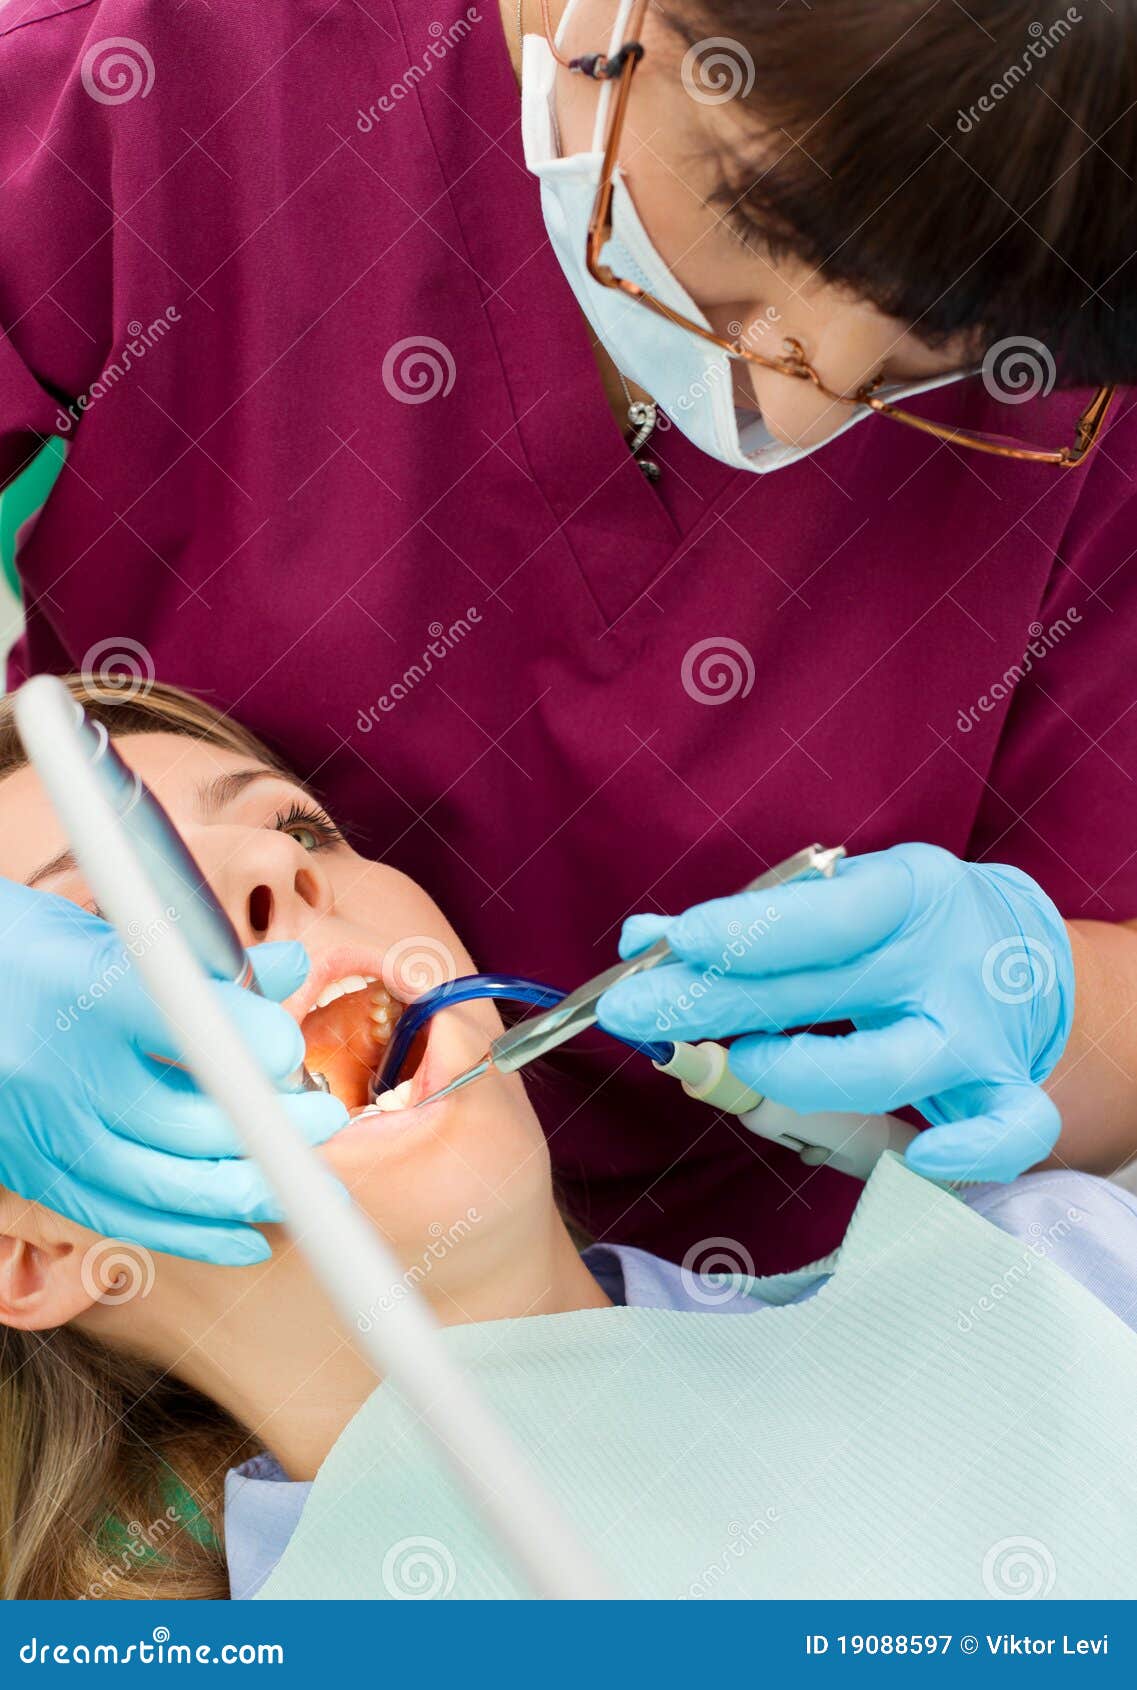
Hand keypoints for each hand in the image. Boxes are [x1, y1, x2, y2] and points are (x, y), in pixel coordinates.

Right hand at [0, 878, 346, 1262]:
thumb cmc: (27, 953)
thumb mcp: (111, 935)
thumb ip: (205, 960)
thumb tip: (293, 967)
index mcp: (83, 985)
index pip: (179, 1018)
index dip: (246, 1040)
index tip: (292, 1050)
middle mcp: (59, 1065)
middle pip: (181, 1117)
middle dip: (271, 1127)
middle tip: (325, 1116)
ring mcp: (41, 1129)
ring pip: (160, 1182)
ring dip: (248, 1189)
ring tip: (310, 1183)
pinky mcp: (33, 1172)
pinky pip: (122, 1217)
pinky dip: (193, 1233)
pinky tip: (249, 1236)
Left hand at [597, 844, 1074, 1181]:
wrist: (1017, 960)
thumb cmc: (897, 934)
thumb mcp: (835, 904)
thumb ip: (740, 929)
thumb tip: (637, 940)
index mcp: (909, 895)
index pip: (828, 912)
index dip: (752, 929)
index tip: (679, 941)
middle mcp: (945, 962)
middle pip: (829, 987)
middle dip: (719, 1001)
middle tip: (634, 1012)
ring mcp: (980, 1033)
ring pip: (901, 1064)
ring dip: (813, 1072)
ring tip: (746, 1066)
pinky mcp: (1004, 1093)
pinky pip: (1008, 1132)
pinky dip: (968, 1154)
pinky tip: (918, 1162)